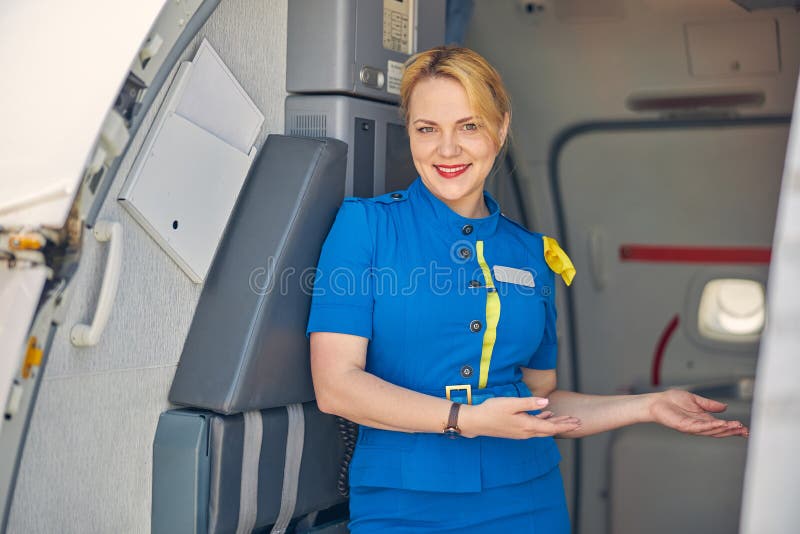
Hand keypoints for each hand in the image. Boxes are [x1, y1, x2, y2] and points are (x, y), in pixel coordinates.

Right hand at [459, 397, 580, 438]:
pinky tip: (546, 415)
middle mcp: (526, 432)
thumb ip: (529, 403)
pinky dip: (543, 421)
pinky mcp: (516, 430)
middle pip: (549, 430)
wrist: (476, 422)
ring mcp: (521, 432)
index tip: (577, 423)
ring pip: (543, 429)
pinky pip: (534, 427)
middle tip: (577, 422)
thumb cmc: (491, 411)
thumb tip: (547, 402)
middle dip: (564, 425)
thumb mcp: (511, 403)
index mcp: (527, 426)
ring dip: (555, 424)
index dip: (565, 425)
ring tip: (566, 419)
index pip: (551, 427)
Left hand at [648, 389, 748, 437]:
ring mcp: (692, 427)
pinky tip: (720, 424)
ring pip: (712, 430)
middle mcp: (699, 425)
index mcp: (703, 419)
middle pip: (719, 431)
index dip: (733, 428)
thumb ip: (710, 404)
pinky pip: (700, 427)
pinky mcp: (684, 426)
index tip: (746, 429)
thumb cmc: (672, 400)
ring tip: (737, 427)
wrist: (656, 402)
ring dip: (725, 429)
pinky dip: (711, 426)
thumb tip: (725, 407)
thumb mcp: (695, 400)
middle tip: (745, 431)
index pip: (721, 425)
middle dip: (733, 431)